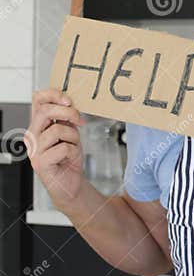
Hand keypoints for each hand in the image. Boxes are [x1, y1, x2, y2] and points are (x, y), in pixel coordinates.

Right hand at [27, 88, 86, 208]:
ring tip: (73, 145)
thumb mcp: (70, 132)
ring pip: (57, 130)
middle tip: (80, 121)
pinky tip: (69, 157)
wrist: (70, 182)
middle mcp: (32, 135)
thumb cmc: (68, 157)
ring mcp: (34, 149)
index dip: (53, 94)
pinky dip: (73, 151)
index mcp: (38, 125)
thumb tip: (71, 103)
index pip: (37, 100)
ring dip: (73, 136)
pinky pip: (63, 148)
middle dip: (68, 112)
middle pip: (45, 111)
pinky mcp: (40, 163)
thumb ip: (66, 118)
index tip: (69, 100)